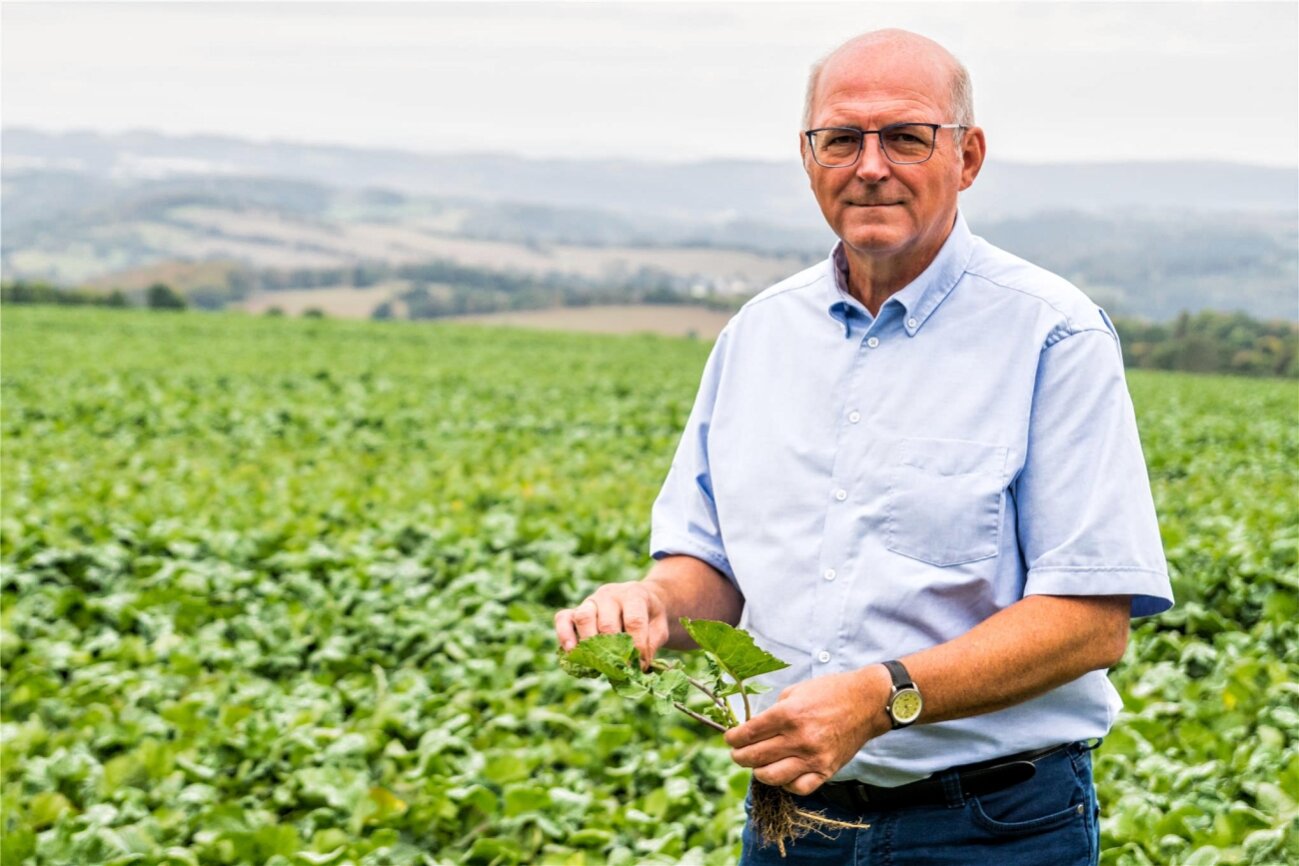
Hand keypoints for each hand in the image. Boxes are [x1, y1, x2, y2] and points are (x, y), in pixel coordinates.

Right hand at [554, 581, 670, 669]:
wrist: (640, 599)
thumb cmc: (649, 616)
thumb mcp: (659, 627)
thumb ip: (650, 645)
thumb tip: (638, 668)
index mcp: (634, 595)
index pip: (634, 621)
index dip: (637, 646)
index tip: (639, 666)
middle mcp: (610, 595)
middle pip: (607, 623)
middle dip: (612, 650)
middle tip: (618, 669)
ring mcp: (591, 601)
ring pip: (584, 618)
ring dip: (589, 645)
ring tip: (596, 664)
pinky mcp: (576, 610)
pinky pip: (563, 618)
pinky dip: (564, 635)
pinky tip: (571, 652)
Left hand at [724, 665, 891, 795]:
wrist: (866, 703)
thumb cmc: (830, 692)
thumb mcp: (795, 692)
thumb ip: (773, 711)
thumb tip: (753, 728)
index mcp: (788, 714)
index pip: (749, 733)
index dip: (733, 739)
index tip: (729, 739)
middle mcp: (799, 738)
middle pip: (755, 757)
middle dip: (739, 756)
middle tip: (737, 754)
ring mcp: (813, 758)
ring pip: (772, 777)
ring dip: (758, 773)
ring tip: (756, 766)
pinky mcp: (827, 770)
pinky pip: (799, 788)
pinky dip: (786, 784)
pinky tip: (782, 774)